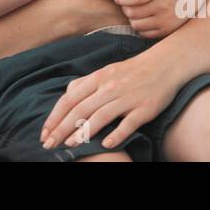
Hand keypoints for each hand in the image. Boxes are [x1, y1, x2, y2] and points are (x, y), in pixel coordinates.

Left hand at [39, 51, 178, 151]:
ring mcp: (127, 98)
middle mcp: (110, 87)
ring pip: (100, 116)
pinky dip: (117, 134)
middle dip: (62, 129)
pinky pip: (128, 123)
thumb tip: (67, 93)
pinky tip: (106, 145)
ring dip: (83, 132)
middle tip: (49, 145)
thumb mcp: (106, 71)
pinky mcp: (144, 108)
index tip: (44, 133)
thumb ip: (86, 83)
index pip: (69, 99)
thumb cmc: (132, 70)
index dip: (55, 117)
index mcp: (98, 78)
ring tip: (70, 146)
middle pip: (80, 110)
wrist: (165, 64)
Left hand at [114, 0, 193, 39]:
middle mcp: (163, 6)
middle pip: (133, 12)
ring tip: (133, 11)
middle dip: (125, 8)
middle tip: (125, 4)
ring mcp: (164, 20)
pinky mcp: (164, 31)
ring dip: (131, 18)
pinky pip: (143, 33)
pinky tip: (142, 18)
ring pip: (136, 24)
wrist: (190, 3)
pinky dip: (139, 27)